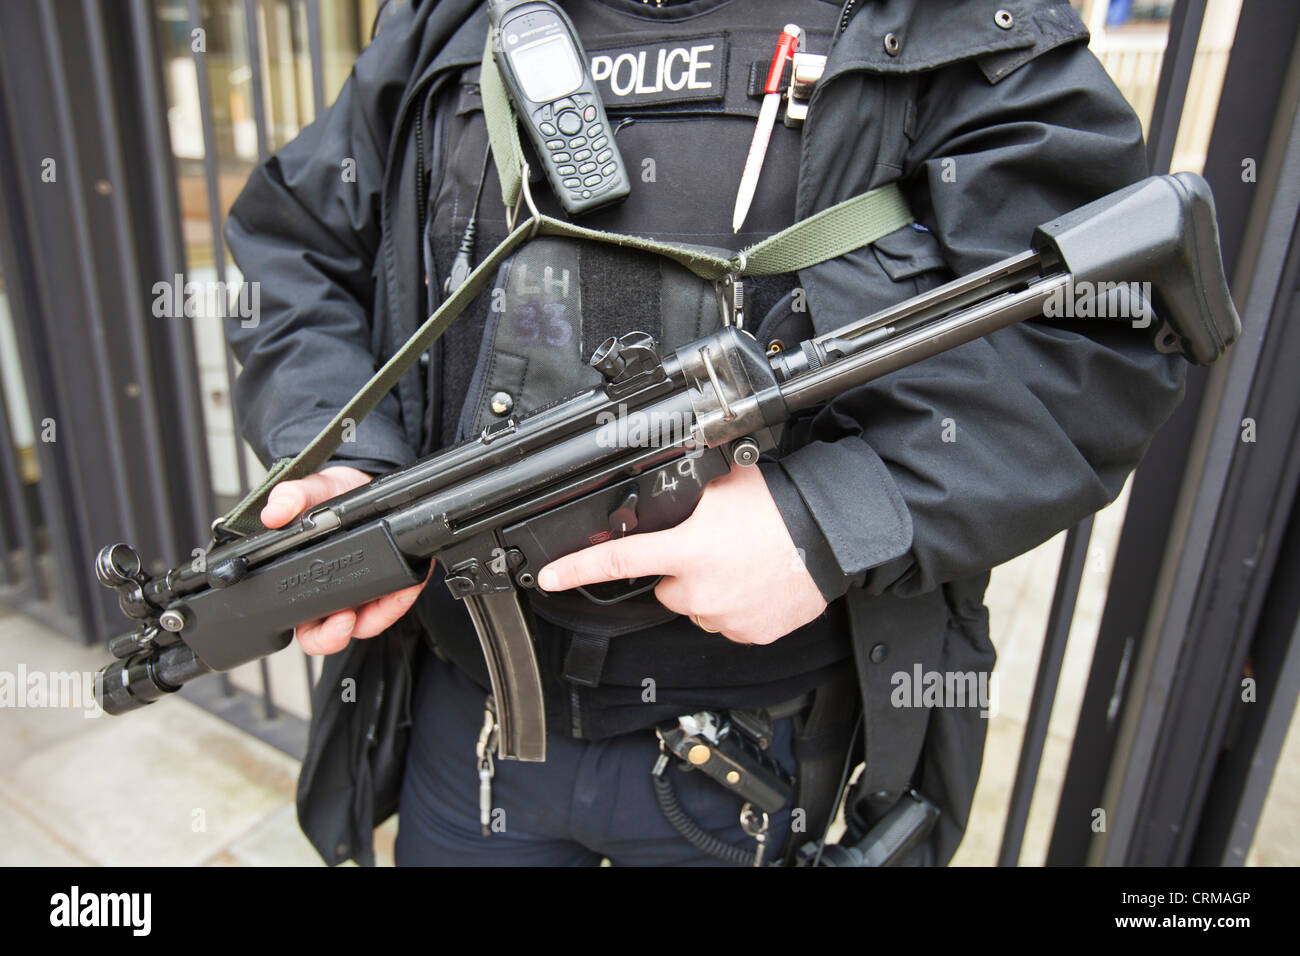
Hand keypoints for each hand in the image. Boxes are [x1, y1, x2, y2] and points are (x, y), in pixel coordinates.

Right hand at [261, 465, 430, 654]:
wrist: (359, 484)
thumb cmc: (328, 496)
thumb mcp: (307, 490)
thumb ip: (289, 498)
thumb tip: (273, 514)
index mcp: (302, 580)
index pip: (300, 621)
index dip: (315, 631)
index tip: (331, 618)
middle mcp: (330, 593)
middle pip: (331, 634)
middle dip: (338, 635)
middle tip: (347, 620)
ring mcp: (360, 592)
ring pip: (368, 622)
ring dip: (382, 614)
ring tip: (393, 595)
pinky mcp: (388, 583)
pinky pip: (395, 601)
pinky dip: (402, 595)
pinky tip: (408, 583)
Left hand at [536, 463, 826, 644]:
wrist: (830, 538)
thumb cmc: (781, 509)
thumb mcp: (724, 487)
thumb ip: (687, 492)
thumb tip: (667, 481)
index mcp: (687, 550)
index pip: (620, 560)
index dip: (577, 569)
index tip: (549, 578)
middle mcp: (699, 589)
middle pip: (666, 587)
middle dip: (681, 571)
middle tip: (714, 549)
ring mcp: (724, 616)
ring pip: (697, 606)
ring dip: (710, 589)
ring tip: (742, 563)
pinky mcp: (748, 634)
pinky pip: (727, 621)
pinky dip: (736, 606)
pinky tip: (756, 583)